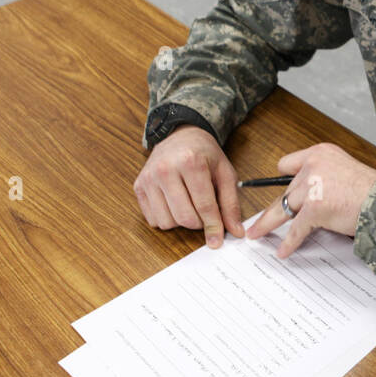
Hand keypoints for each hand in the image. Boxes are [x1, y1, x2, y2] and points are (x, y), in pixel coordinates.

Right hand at [134, 125, 244, 248]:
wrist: (181, 136)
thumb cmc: (205, 155)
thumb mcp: (225, 173)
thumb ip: (231, 203)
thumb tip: (236, 231)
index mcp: (191, 162)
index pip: (204, 206)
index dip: (213, 226)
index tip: (218, 240)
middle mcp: (166, 169)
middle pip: (184, 217)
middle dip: (198, 224)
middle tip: (204, 216)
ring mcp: (149, 178)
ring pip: (166, 221)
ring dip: (181, 222)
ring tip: (189, 206)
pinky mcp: (138, 186)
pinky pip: (152, 219)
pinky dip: (166, 219)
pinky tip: (174, 205)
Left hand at [244, 143, 375, 258]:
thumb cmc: (372, 191)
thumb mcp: (345, 171)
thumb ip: (324, 178)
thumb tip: (306, 199)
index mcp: (321, 153)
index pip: (288, 164)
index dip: (285, 180)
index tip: (277, 189)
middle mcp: (313, 165)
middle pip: (285, 190)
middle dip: (275, 207)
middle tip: (260, 220)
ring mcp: (312, 187)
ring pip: (283, 207)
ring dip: (268, 223)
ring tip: (256, 233)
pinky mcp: (314, 208)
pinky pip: (297, 229)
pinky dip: (289, 242)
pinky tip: (282, 250)